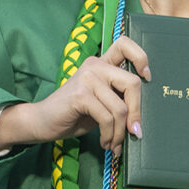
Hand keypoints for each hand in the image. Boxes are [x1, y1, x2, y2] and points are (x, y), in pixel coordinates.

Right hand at [0, 36, 150, 155]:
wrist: (41, 122)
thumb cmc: (75, 114)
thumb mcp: (101, 104)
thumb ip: (118, 100)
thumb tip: (142, 120)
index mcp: (101, 63)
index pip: (125, 44)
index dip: (141, 58)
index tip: (147, 77)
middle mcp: (95, 65)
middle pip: (132, 83)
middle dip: (137, 112)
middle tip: (135, 132)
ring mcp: (87, 78)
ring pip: (120, 107)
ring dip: (120, 132)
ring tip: (115, 144)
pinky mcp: (80, 94)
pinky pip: (107, 117)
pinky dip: (109, 135)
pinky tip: (105, 143)